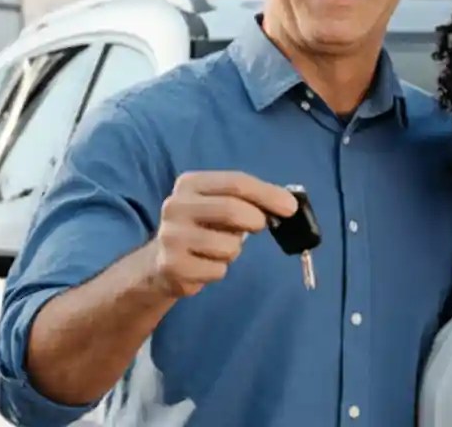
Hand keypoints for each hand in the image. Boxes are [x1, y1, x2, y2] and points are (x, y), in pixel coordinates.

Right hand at [152, 171, 298, 298]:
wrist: (161, 262)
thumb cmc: (203, 226)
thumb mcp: (220, 204)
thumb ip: (249, 200)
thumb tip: (288, 204)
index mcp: (190, 183)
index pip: (236, 182)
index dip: (267, 194)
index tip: (290, 207)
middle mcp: (175, 206)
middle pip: (232, 210)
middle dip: (256, 221)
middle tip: (260, 227)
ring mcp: (171, 237)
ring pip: (228, 245)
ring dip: (234, 250)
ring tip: (219, 247)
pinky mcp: (172, 266)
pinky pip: (218, 270)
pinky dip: (220, 269)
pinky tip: (205, 264)